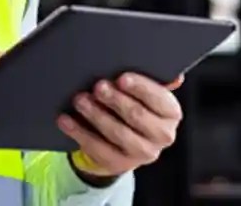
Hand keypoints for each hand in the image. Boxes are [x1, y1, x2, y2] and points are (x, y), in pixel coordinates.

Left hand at [58, 73, 184, 179]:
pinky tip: (66, 120)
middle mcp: (162, 135)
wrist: (129, 143)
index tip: (122, 78)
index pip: (159, 98)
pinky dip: (79, 132)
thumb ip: (155, 81)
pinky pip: (97, 148)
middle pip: (136, 115)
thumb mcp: (148, 93)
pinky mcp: (119, 164)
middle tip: (98, 86)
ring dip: (96, 115)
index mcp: (171, 113)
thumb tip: (174, 76)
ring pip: (117, 133)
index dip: (140, 87)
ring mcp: (141, 153)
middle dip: (115, 99)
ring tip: (80, 100)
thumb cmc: (139, 108)